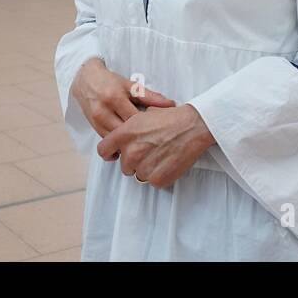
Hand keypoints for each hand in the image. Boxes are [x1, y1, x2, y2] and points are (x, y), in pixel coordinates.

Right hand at [70, 57, 174, 138]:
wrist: (85, 80)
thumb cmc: (110, 82)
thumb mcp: (130, 85)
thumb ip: (150, 96)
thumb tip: (171, 104)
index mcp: (115, 98)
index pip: (136, 119)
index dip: (150, 126)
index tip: (161, 131)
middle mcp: (104, 111)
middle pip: (126, 132)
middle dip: (140, 138)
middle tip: (154, 143)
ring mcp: (97, 121)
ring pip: (116, 140)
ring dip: (129, 144)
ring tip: (143, 147)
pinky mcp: (94, 127)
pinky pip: (108, 141)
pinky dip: (119, 146)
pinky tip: (129, 147)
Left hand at [96, 104, 214, 188]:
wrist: (194, 126)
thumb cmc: (171, 118)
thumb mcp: (143, 115)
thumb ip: (128, 129)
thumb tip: (124, 138)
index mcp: (125, 134)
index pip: (103, 151)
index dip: (111, 153)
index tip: (116, 154)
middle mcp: (132, 152)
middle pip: (124, 166)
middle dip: (135, 161)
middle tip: (151, 151)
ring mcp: (144, 167)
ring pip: (139, 175)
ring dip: (148, 169)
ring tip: (162, 155)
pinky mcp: (157, 179)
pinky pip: (153, 183)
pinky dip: (161, 176)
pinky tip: (169, 163)